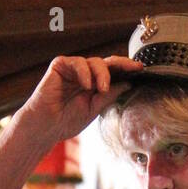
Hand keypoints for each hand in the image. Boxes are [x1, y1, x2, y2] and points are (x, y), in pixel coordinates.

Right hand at [23, 54, 143, 139]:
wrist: (45, 126)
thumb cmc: (66, 120)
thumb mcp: (94, 109)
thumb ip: (109, 95)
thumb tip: (128, 84)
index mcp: (94, 84)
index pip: (114, 72)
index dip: (127, 69)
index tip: (142, 70)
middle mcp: (85, 74)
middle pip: (107, 63)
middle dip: (122, 64)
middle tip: (134, 69)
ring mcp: (73, 68)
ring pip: (95, 62)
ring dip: (102, 74)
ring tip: (101, 89)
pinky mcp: (60, 65)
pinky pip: (77, 63)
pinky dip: (85, 72)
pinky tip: (87, 85)